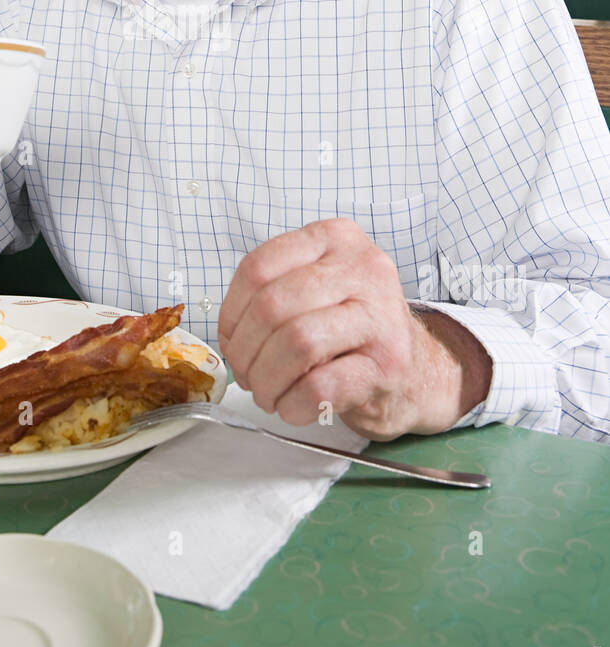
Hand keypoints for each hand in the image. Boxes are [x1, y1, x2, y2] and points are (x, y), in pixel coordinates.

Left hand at [218, 218, 491, 440]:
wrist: (416, 370)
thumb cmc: (352, 330)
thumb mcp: (316, 289)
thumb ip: (273, 294)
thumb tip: (230, 337)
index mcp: (334, 238)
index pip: (258, 267)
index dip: (230, 312)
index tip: (230, 340)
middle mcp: (363, 267)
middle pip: (272, 306)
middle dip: (246, 351)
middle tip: (247, 376)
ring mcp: (380, 315)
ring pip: (296, 342)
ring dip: (267, 380)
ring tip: (268, 394)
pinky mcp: (389, 364)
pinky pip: (320, 386)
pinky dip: (293, 404)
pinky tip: (293, 407)